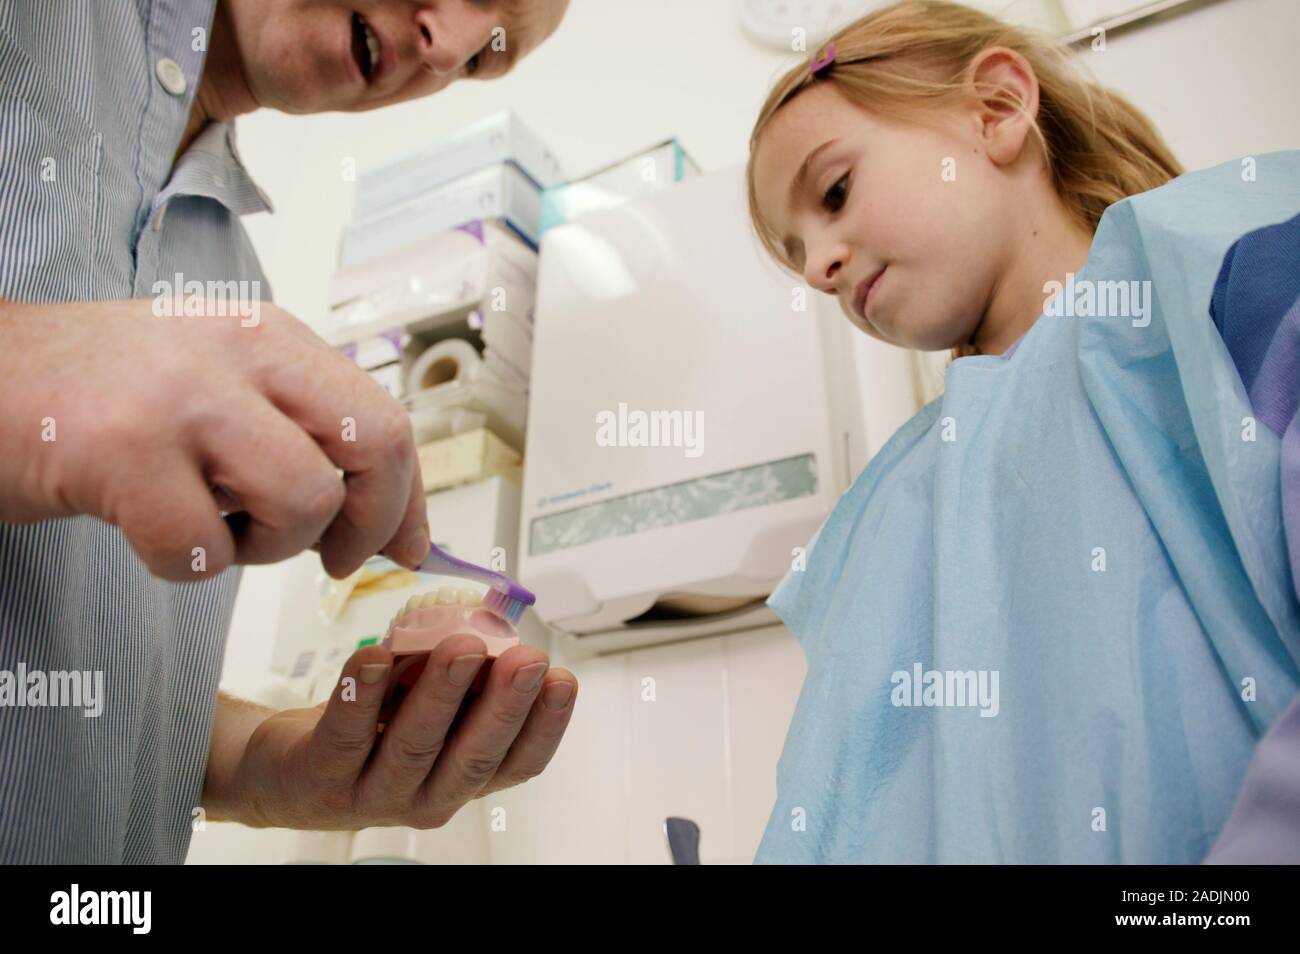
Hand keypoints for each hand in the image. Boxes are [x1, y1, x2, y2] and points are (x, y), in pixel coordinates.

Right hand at [0, 298, 426, 579]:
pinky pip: (202, 550)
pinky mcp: (122, 449)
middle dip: (370, 523)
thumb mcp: (214, 382)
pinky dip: (183, 565)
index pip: (382, 418)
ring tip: (211, 523)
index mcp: (270, 335)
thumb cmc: (96, 395)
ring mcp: (183, 396)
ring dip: (266, 546)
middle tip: (333, 558)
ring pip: (303, 502)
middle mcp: (240, 349)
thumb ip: (293, 426)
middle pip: (373, 445)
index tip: (407, 547)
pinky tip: (145, 528)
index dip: (407, 497)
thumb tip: (382, 511)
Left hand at [216, 637, 577, 829]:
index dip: (546, 725)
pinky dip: (360, 695)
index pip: (518, 764)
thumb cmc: (374, 733)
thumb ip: (465, 685)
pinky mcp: (322, 778)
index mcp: (463, 778)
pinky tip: (373, 657)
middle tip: (526, 658)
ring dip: (442, 694)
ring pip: (414, 746)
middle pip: (471, 758)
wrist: (288, 771)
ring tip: (463, 647)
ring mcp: (374, 794)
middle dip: (503, 704)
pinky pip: (345, 735)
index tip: (563, 680)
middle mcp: (427, 796)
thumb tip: (495, 630)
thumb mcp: (430, 711)